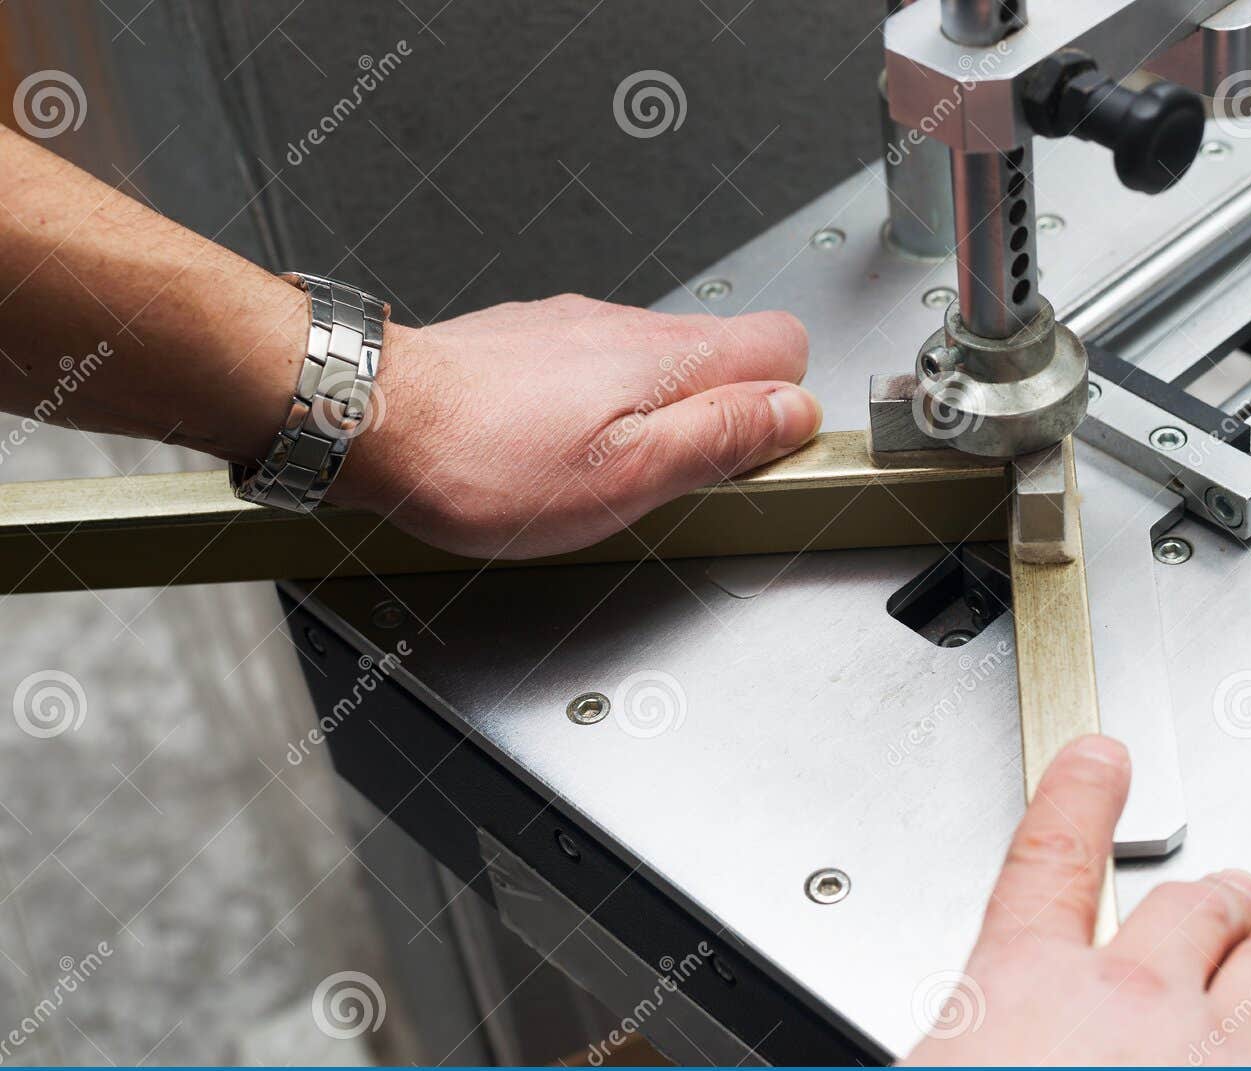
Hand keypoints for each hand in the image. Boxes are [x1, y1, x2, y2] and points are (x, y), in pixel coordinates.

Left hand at [336, 294, 820, 557]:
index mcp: (668, 358)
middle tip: (674, 480)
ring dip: (655, 412)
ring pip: (654, 363)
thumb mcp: (630, 476)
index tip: (754, 455)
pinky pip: (594, 366)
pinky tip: (556, 448)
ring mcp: (575, 328)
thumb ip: (722, 438)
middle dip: (719, 413)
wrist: (373, 419)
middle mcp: (628, 326)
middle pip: (720, 354)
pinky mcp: (530, 342)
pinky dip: (597, 404)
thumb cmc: (488, 461)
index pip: (782, 343)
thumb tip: (793, 414)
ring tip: (607, 472)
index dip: (783, 403)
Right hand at [905, 736, 1250, 1066]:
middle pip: (1195, 904)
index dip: (1079, 794)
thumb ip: (966, 1049)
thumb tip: (944, 1057)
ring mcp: (1214, 1064)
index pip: (1050, 855)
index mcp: (1024, 988)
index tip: (1102, 759)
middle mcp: (1131, 1006)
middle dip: (1222, 893)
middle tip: (1232, 893)